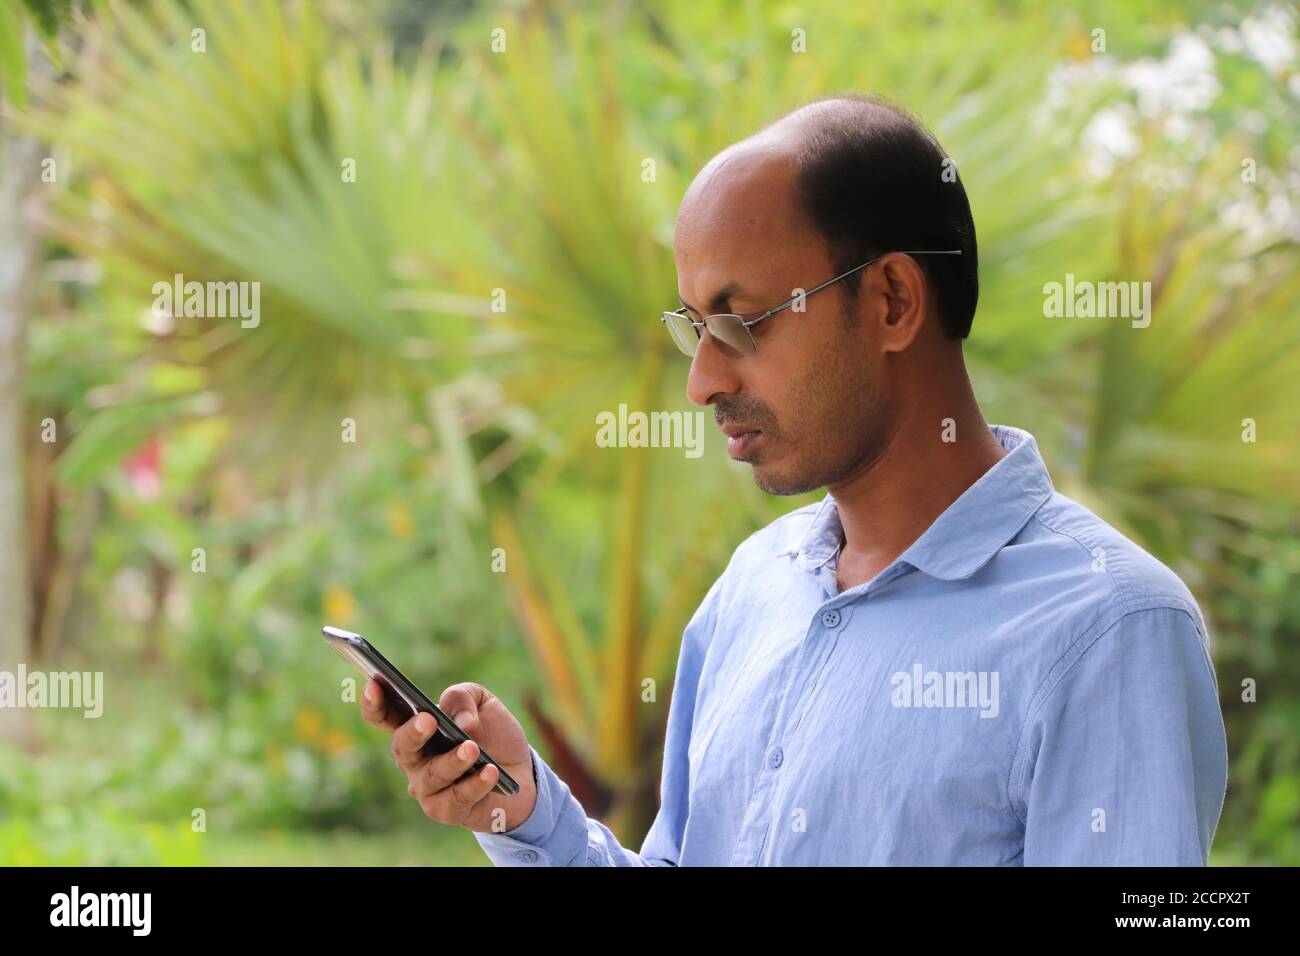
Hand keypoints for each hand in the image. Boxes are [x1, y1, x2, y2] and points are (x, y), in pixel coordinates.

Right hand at [360, 679, 537, 833]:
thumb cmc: (493, 734)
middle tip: (428, 720)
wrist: (521, 771)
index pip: (385, 716)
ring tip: (472, 748)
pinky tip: (490, 772)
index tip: (373, 685)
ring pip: (433, 775)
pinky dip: (475, 784)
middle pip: (402, 747)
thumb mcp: (483, 703)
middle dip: (413, 733)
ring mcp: (426, 787)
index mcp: (415, 728)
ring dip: (453, 760)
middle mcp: (414, 759)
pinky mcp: (446, 810)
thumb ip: (464, 698)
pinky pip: (457, 798)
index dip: (374, 703)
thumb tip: (460, 721)